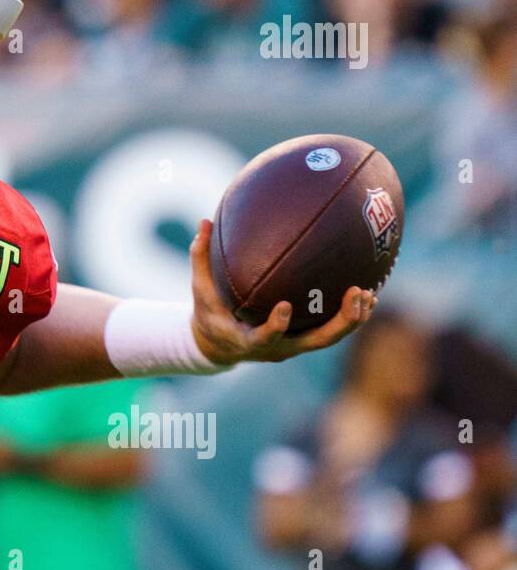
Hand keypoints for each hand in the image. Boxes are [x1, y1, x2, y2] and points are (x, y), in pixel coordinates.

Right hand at [188, 219, 374, 365]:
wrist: (218, 345)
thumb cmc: (208, 312)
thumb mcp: (200, 288)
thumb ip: (201, 257)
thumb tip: (205, 221)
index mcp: (247, 339)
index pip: (263, 337)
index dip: (275, 326)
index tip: (284, 306)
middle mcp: (276, 348)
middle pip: (316, 342)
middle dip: (339, 322)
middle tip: (356, 293)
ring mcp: (293, 347)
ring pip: (330, 339)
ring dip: (352, 320)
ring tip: (369, 295)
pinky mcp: (303, 341)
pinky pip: (331, 331)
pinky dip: (349, 317)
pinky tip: (367, 296)